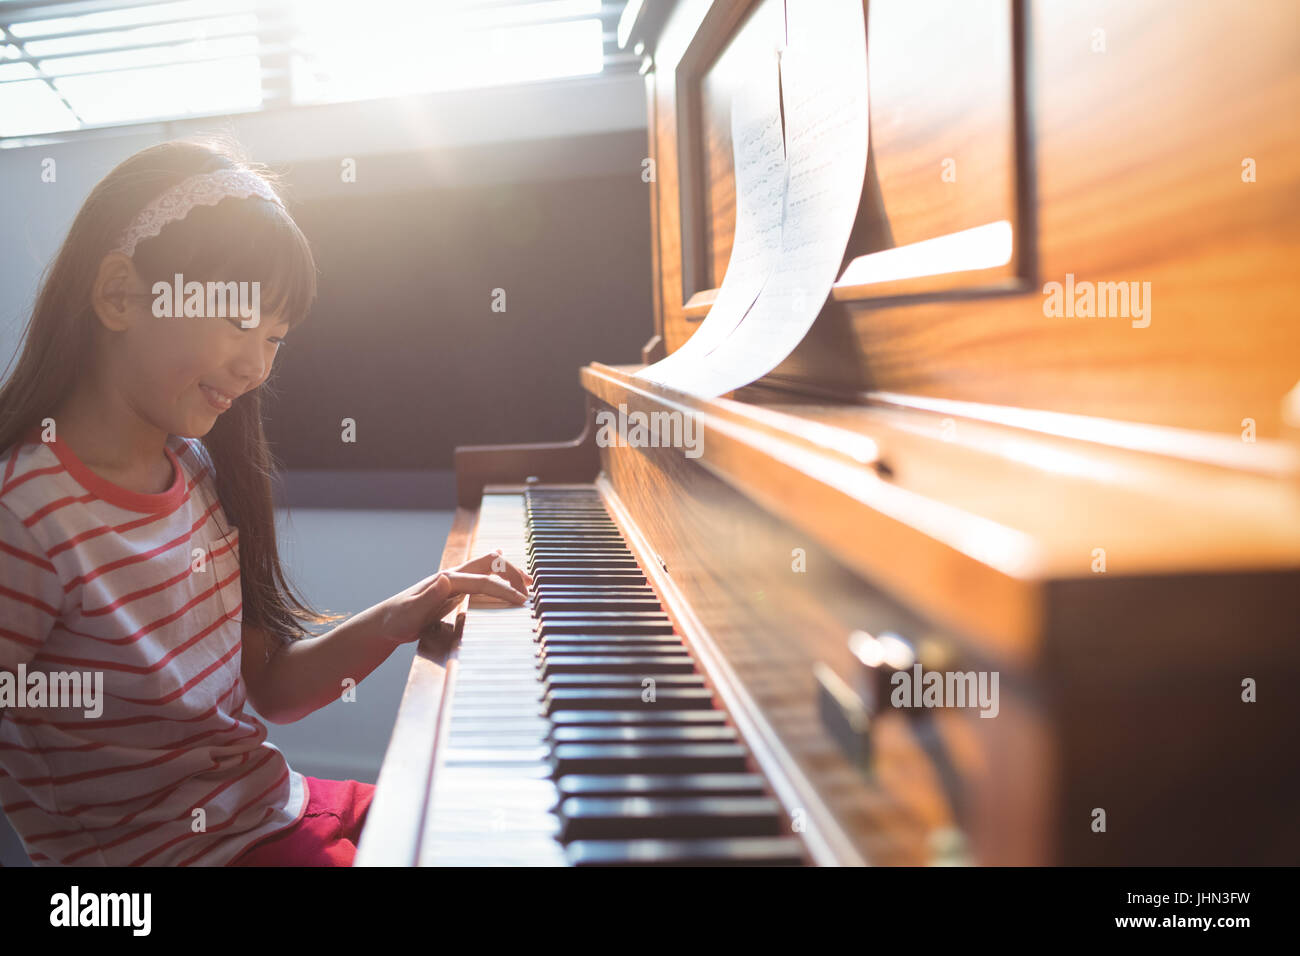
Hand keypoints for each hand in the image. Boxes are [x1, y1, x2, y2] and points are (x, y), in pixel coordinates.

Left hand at [378, 550, 531, 644]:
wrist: (386, 622)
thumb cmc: (398, 618)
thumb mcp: (412, 611)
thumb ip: (429, 595)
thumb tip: (447, 578)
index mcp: (447, 579)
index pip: (484, 581)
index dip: (504, 589)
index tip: (522, 600)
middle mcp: (453, 575)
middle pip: (489, 564)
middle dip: (512, 573)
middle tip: (531, 589)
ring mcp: (454, 580)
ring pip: (487, 567)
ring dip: (508, 571)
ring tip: (528, 580)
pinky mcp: (455, 588)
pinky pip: (481, 575)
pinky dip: (497, 571)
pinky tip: (503, 564)